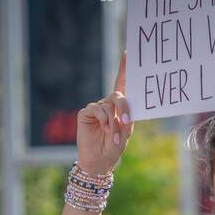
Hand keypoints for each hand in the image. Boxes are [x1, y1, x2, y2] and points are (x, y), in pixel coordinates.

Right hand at [76, 52, 133, 175]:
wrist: (100, 161)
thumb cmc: (113, 148)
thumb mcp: (125, 132)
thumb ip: (127, 117)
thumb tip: (126, 103)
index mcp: (119, 107)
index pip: (122, 84)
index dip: (124, 69)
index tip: (128, 53)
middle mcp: (107, 104)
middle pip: (118, 95)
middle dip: (124, 107)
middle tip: (126, 121)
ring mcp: (96, 108)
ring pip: (109, 105)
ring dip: (113, 122)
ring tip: (113, 137)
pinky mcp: (86, 113)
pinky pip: (98, 110)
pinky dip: (104, 121)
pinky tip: (103, 130)